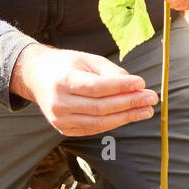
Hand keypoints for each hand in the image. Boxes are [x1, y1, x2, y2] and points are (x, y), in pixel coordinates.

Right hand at [11, 44, 157, 135]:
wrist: (37, 77)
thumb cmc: (66, 65)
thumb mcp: (87, 59)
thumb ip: (110, 72)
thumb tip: (135, 85)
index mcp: (63, 81)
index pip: (97, 87)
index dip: (121, 87)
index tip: (141, 83)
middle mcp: (59, 103)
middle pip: (100, 107)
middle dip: (129, 103)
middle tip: (151, 98)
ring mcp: (60, 120)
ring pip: (99, 122)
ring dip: (126, 117)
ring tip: (146, 110)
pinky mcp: (65, 129)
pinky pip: (94, 129)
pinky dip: (113, 123)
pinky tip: (129, 115)